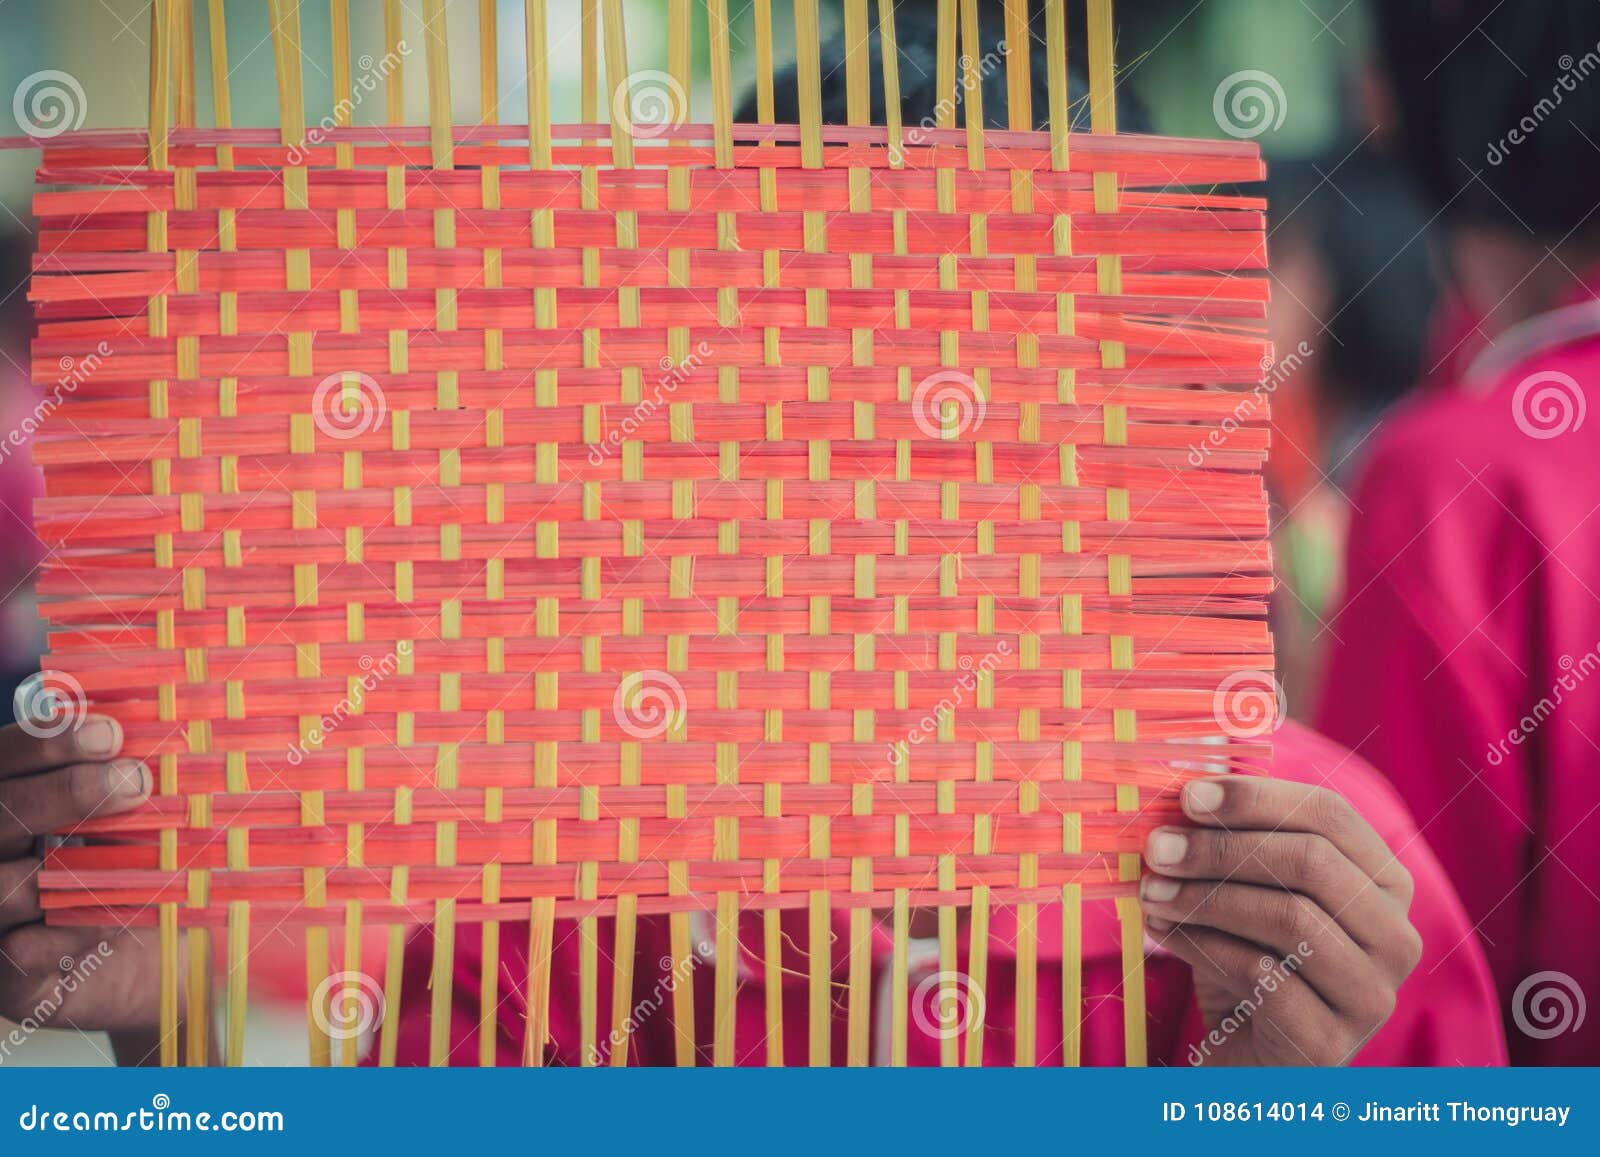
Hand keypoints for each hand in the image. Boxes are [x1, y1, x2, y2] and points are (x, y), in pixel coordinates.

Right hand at [0, 717, 165, 1047]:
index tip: (111, 734)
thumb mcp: (154, 814)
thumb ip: (137, 771)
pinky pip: (19, 950)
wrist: (178, 962)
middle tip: (137, 781)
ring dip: (74, 867)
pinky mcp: (6, 980)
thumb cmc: (163, 866)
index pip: (3, 759)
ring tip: (146, 856)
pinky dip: (73, 929)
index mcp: (11, 801)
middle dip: (64, 792)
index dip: (45, 742)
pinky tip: (117, 920)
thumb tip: (163, 720)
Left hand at [1140, 775, 1422, 1065]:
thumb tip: (1184, 767)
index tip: (1188, 796)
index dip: (1255, 798)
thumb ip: (1226, 834)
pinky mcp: (1333, 1041)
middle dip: (1222, 849)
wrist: (1246, 1053)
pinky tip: (1166, 935)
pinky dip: (1203, 947)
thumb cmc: (1246, 954)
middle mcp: (1395, 934)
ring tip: (1152, 893)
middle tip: (1156, 848)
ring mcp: (1373, 993)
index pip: (1329, 815)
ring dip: (1206, 899)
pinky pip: (1264, 976)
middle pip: (1312, 862)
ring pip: (1291, 918)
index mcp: (1382, 881)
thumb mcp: (1240, 888)